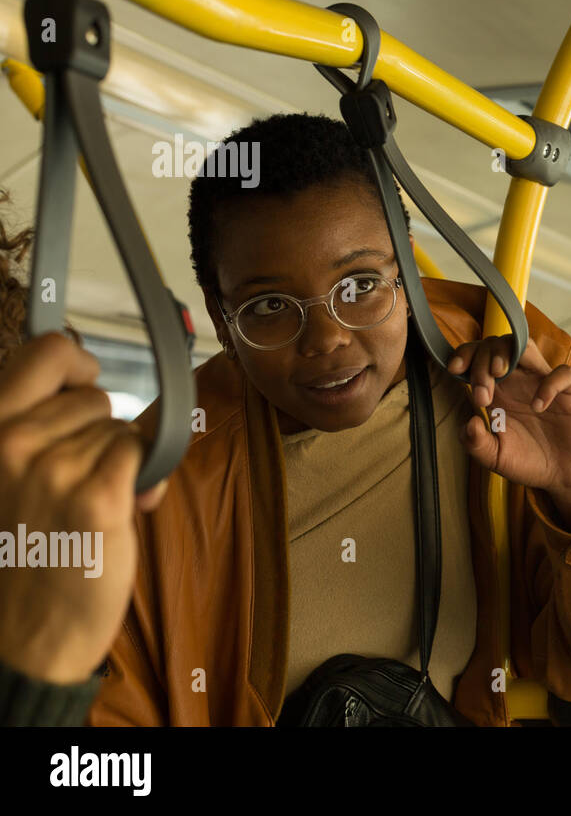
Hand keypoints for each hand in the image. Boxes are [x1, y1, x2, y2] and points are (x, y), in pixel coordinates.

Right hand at [0, 333, 167, 683]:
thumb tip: (86, 374)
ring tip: (91, 503)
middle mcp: (11, 442)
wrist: (27, 630)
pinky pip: (144, 453)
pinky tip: (123, 510)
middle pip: (94, 397)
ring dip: (119, 462)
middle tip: (79, 475)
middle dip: (98, 430)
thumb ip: (35, 426)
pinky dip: (145, 479)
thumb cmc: (23, 548)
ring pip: (122, 429)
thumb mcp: (5, 473)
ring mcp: (54, 469)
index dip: (76, 363)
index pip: (46, 350)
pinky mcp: (98, 497)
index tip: (83, 382)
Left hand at [449, 336, 570, 535]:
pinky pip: (562, 373)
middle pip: (498, 345)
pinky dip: (549, 384)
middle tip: (481, 394)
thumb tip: (469, 422)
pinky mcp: (569, 392)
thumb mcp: (494, 457)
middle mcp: (518, 381)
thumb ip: (476, 443)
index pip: (478, 356)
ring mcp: (543, 383)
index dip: (465, 354)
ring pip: (526, 347)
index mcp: (497, 390)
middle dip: (482, 361)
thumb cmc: (528, 461)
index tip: (455, 370)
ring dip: (508, 353)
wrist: (562, 478)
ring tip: (499, 373)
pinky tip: (539, 406)